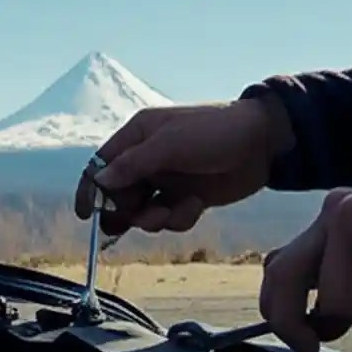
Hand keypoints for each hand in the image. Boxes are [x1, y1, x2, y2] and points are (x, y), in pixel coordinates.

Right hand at [74, 96, 294, 235]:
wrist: (265, 142)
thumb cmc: (214, 132)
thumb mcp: (170, 144)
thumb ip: (133, 164)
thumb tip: (99, 182)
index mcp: (137, 138)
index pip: (101, 166)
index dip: (90, 190)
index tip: (86, 215)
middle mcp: (147, 159)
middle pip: (119, 194)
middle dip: (125, 211)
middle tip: (139, 217)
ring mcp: (168, 180)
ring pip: (143, 210)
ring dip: (152, 218)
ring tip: (169, 214)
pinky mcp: (187, 197)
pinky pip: (170, 217)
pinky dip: (178, 218)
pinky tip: (195, 207)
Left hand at [261, 181, 351, 351]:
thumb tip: (320, 324)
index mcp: (337, 220)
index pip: (282, 265)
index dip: (280, 310)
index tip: (306, 344)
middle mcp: (338, 211)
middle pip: (283, 276)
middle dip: (292, 322)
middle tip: (312, 351)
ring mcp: (351, 216)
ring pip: (339, 301)